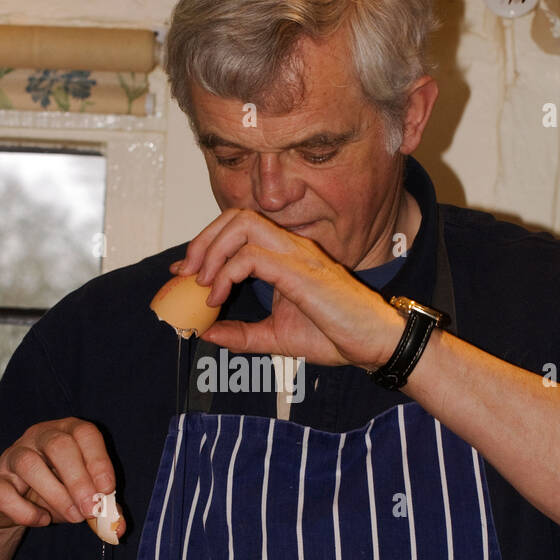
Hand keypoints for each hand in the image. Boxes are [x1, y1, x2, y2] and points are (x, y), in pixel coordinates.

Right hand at [0, 418, 124, 535]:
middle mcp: (37, 437)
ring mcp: (11, 457)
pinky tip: (42, 520)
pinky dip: (25, 511)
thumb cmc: (52, 490)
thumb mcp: (81, 494)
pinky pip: (4, 493)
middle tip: (90, 509)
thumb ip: (101, 508)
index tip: (107, 489)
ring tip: (73, 516)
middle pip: (57, 445)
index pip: (84, 433)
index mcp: (65, 432)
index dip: (98, 460)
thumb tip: (118, 529)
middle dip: (78, 479)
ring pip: (28, 464)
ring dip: (55, 494)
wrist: (5, 501)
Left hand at [172, 209, 403, 368]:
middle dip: (204, 240)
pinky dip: (227, 272)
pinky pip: (252, 255)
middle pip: (237, 216)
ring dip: (212, 251)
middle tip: (187, 274)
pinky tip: (219, 297)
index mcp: (286, 255)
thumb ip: (243, 335)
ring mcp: (297, 254)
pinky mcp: (300, 271)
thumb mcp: (278, 337)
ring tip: (201, 284)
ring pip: (242, 225)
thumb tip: (208, 333)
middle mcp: (291, 246)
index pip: (240, 228)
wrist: (374, 344)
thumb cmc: (336, 336)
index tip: (186, 272)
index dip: (207, 244)